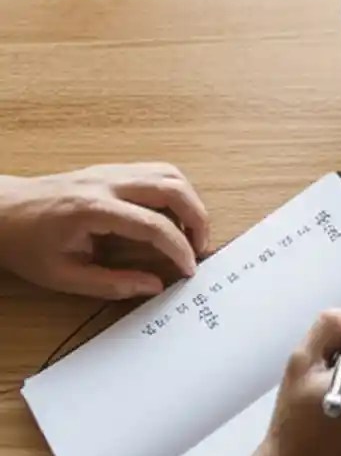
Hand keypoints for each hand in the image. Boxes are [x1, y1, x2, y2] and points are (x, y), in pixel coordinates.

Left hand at [0, 163, 208, 298]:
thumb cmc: (26, 244)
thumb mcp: (64, 276)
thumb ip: (112, 284)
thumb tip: (153, 286)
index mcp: (94, 210)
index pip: (153, 226)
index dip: (179, 249)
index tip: (189, 269)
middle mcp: (107, 183)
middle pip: (172, 189)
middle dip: (197, 218)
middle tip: (200, 247)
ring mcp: (110, 171)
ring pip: (169, 173)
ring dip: (190, 201)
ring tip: (191, 231)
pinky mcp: (111, 169)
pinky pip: (156, 171)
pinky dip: (175, 192)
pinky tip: (172, 214)